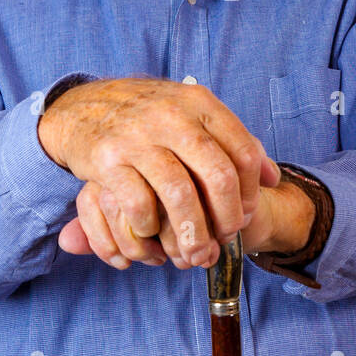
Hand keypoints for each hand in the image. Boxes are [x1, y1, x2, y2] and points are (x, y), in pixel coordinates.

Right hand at [39, 77, 279, 268]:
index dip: (250, 191)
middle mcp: (171, 116)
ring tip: (196, 252)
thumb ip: (232, 140)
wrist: (83, 107)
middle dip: (227, 217)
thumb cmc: (149, 117)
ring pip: (180, 196)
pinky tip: (152, 233)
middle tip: (226, 237)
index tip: (244, 213)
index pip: (243, 151)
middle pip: (218, 176)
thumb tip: (272, 176)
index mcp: (198, 103)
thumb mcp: (192, 113)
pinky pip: (139, 204)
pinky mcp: (107, 160)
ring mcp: (138, 137)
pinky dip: (150, 228)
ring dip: (193, 233)